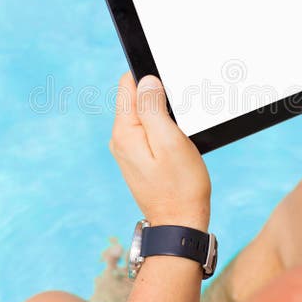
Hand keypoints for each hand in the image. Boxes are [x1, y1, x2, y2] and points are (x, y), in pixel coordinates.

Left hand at [109, 72, 210, 230]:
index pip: (128, 84)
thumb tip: (145, 81)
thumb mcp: (170, 141)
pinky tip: (176, 145)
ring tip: (180, 134)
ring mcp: (127, 150)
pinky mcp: (138, 158)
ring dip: (162, 115)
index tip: (171, 90)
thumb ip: (154, 108)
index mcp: (125, 131)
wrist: (179, 224)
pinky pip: (147, 131)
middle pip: (135, 98)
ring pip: (143, 114)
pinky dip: (162, 130)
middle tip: (180, 119)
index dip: (150, 78)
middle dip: (158, 98)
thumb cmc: (181, 186)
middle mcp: (120, 139)